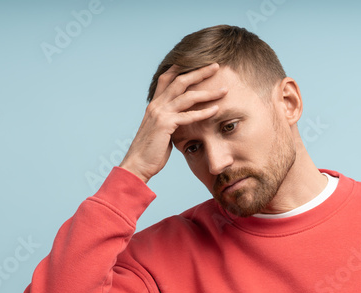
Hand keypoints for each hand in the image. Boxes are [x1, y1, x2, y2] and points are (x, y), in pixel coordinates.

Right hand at [118, 62, 226, 183]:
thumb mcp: (160, 131)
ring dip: (207, 92)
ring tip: (224, 90)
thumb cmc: (151, 151)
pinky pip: (188, 116)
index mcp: (154, 104)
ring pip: (187, 96)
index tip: (197, 61)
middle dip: (199, 72)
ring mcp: (160, 113)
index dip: (181, 68)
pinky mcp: (165, 125)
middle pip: (180, 81)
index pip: (167, 78)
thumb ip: (170, 121)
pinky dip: (203, 113)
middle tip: (216, 66)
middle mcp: (156, 105)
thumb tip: (181, 121)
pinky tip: (216, 110)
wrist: (137, 164)